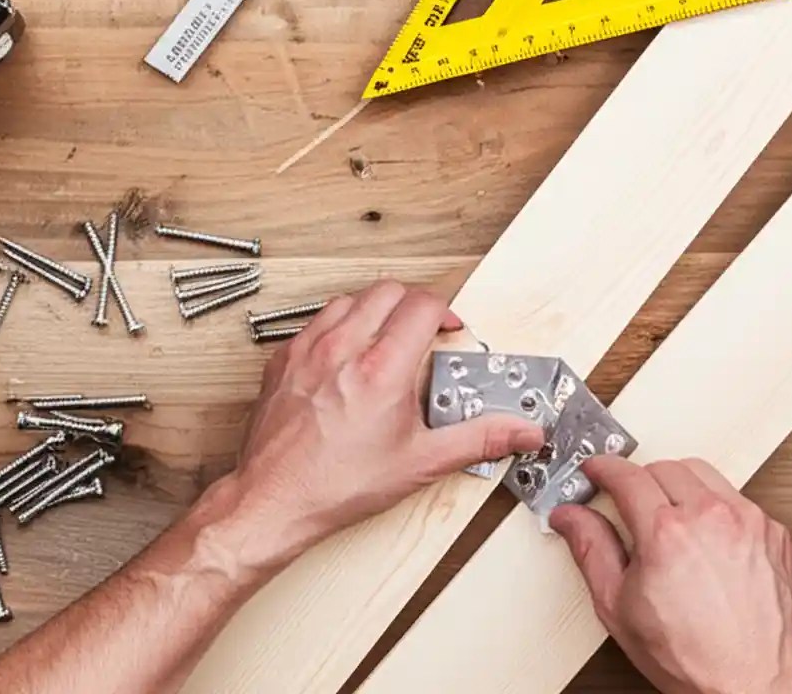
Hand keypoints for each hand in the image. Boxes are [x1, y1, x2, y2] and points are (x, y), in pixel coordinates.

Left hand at [227, 280, 544, 567]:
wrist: (273, 500)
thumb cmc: (335, 485)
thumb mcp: (421, 463)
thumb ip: (477, 440)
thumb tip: (518, 432)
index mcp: (381, 370)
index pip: (422, 305)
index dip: (445, 311)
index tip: (450, 329)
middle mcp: (341, 350)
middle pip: (387, 290)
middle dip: (413, 304)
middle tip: (424, 329)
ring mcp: (307, 351)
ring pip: (349, 299)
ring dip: (375, 309)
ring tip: (388, 338)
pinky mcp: (283, 361)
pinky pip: (316, 322)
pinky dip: (339, 327)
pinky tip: (347, 355)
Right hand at [549, 457, 791, 693]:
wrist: (751, 684)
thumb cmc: (691, 658)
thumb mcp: (618, 608)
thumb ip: (591, 550)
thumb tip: (571, 518)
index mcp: (666, 533)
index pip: (627, 475)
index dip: (604, 468)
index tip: (596, 470)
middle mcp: (711, 518)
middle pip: (666, 466)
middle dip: (642, 478)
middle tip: (629, 500)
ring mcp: (748, 522)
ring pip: (706, 475)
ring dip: (681, 486)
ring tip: (670, 518)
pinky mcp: (775, 533)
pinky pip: (739, 501)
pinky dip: (718, 509)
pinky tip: (707, 539)